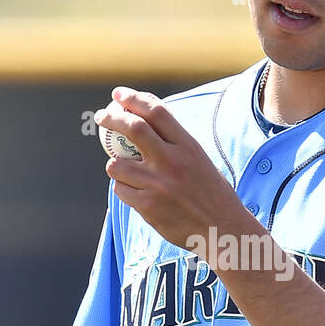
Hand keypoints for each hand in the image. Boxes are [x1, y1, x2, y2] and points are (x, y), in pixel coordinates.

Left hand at [95, 87, 250, 254]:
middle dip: (111, 118)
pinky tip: (136, 192)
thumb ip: (173, 143)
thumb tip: (141, 121)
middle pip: (133, 128)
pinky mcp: (148, 207)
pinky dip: (123, 187)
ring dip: (115, 164)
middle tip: (102, 116)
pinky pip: (120, 190)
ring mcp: (158, 185)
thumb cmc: (210, 193)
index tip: (118, 94)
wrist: (222, 230)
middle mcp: (172, 162)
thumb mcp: (198, 160)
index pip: (157, 112)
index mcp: (188, 147)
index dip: (134, 98)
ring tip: (125, 169)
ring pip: (116, 164)